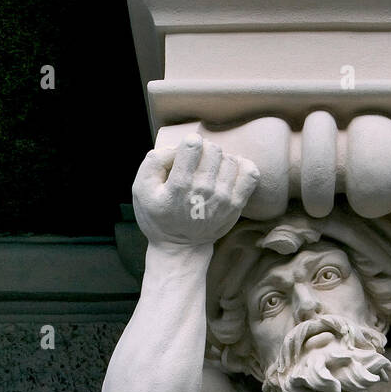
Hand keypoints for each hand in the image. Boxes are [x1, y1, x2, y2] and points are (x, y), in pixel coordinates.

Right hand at [132, 136, 259, 247]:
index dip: (188, 144)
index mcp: (179, 186)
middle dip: (203, 150)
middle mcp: (204, 191)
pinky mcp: (236, 205)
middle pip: (213, 149)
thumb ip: (154, 161)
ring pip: (230, 159)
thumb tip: (177, 148)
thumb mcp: (140, 189)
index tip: (184, 155)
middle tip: (196, 165)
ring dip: (220, 160)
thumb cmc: (159, 216)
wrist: (180, 247)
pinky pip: (250, 174)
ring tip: (210, 171)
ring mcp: (223, 199)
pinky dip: (243, 167)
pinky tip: (229, 171)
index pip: (193, 144)